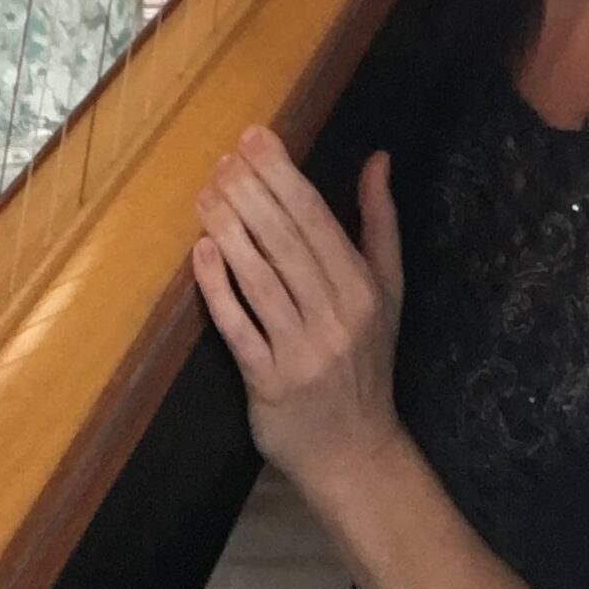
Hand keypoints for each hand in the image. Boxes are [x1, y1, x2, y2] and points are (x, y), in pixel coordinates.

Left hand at [192, 126, 403, 498]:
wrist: (355, 451)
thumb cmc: (366, 360)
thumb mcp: (387, 290)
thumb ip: (379, 222)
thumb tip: (379, 158)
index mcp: (361, 287)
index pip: (317, 218)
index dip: (282, 175)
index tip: (253, 137)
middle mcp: (335, 315)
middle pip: (286, 242)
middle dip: (251, 194)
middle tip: (222, 159)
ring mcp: (302, 351)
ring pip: (261, 279)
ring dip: (230, 231)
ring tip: (205, 194)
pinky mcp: (269, 382)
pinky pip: (239, 328)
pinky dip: (219, 289)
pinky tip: (201, 251)